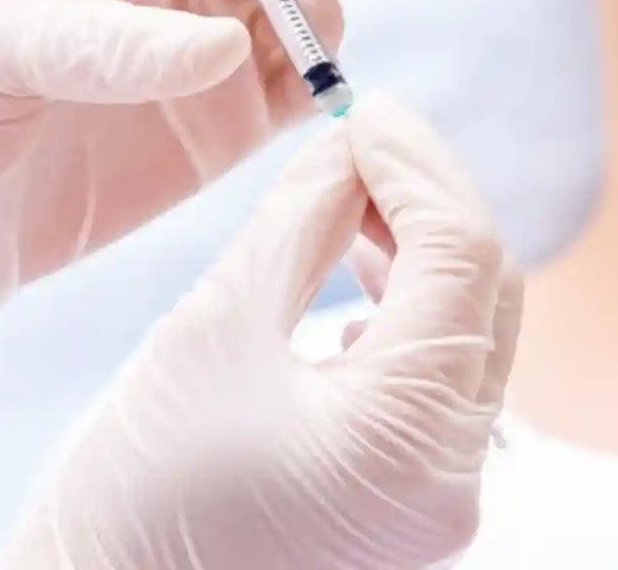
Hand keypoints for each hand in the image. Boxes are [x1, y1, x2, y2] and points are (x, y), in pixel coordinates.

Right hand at [0, 95, 522, 569]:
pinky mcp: (415, 501)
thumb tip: (350, 144)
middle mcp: (452, 480)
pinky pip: (443, 383)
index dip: (418, 168)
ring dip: (421, 253)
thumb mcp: (215, 329)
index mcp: (408, 439)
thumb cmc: (134, 491)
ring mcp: (440, 498)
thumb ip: (299, 222)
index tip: (366, 115)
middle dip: (428, 202)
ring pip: (470, 332)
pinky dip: (409, 316)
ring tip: (353, 198)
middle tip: (364, 143)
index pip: (463, 257)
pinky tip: (357, 281)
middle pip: (484, 292)